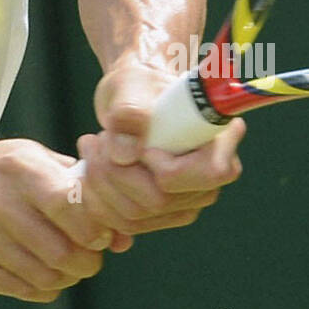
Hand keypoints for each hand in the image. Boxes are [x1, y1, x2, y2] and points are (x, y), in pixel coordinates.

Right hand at [0, 139, 115, 302]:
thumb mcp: (34, 160)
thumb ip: (80, 189)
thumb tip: (123, 237)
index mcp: (17, 167)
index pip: (70, 206)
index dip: (95, 228)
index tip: (100, 234)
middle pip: (61, 252)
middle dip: (88, 262)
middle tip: (89, 258)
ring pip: (44, 277)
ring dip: (67, 278)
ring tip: (65, 265)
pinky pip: (22, 291)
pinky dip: (42, 288)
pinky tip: (39, 272)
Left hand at [80, 61, 244, 249]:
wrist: (130, 98)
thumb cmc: (138, 85)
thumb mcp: (131, 84)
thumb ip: (129, 109)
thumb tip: (125, 153)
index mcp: (219, 142)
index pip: (206, 175)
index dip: (165, 166)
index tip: (139, 142)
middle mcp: (208, 180)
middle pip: (159, 202)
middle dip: (114, 172)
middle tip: (94, 139)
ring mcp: (185, 201)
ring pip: (135, 217)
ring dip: (99, 184)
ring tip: (91, 147)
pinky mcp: (159, 215)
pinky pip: (123, 224)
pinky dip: (96, 199)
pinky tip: (89, 168)